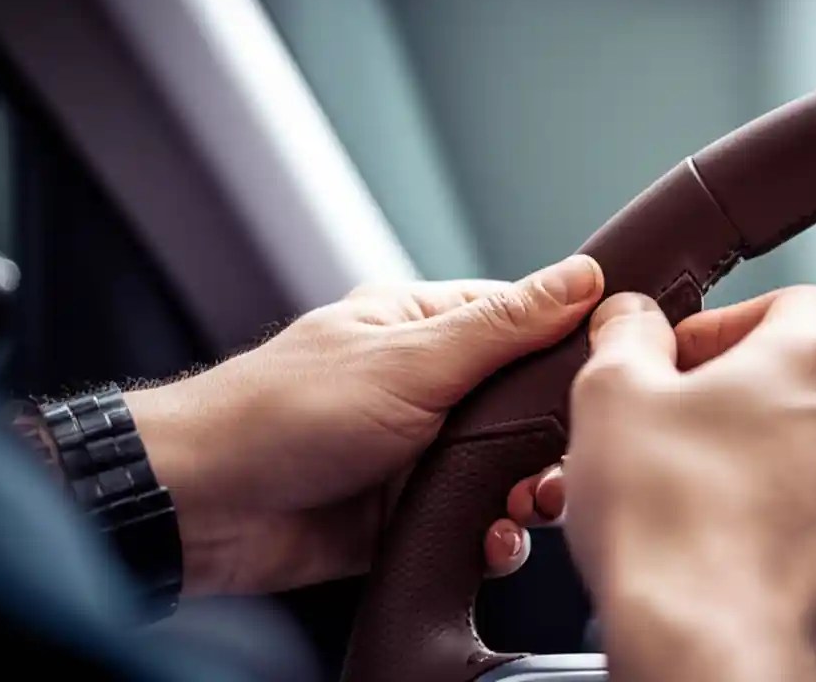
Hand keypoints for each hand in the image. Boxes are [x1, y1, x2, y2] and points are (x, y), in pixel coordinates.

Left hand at [127, 255, 603, 594]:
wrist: (206, 508)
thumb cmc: (284, 412)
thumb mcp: (409, 360)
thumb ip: (502, 326)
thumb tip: (581, 276)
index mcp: (423, 328)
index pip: (523, 322)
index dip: (570, 345)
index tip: (610, 369)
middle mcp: (428, 388)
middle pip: (528, 408)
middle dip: (553, 441)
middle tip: (557, 463)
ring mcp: (420, 453)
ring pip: (512, 472)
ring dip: (529, 494)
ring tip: (522, 506)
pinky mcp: (411, 514)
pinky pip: (480, 524)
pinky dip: (495, 537)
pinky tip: (488, 540)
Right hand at [558, 287, 815, 680]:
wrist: (707, 648)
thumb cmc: (665, 524)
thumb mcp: (611, 394)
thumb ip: (627, 333)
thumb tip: (633, 317)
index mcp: (811, 360)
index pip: (797, 301)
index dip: (732, 322)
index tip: (687, 360)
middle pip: (806, 385)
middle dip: (743, 402)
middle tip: (677, 435)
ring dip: (772, 466)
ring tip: (703, 501)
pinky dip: (797, 529)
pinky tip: (737, 549)